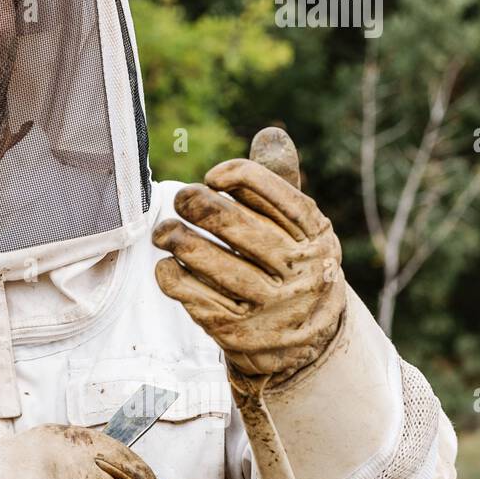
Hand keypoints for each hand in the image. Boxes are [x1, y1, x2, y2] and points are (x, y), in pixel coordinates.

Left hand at [152, 128, 345, 383]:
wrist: (305, 345)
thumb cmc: (289, 265)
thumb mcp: (298, 227)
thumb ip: (279, 182)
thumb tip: (270, 133)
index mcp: (316, 233)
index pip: (273, 191)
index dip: (236, 175)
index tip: (213, 177)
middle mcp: (298, 270)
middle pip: (233, 224)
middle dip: (195, 203)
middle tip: (179, 199)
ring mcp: (269, 304)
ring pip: (207, 260)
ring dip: (175, 238)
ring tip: (163, 232)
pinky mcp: (237, 331)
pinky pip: (191, 295)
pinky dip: (171, 275)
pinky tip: (167, 266)